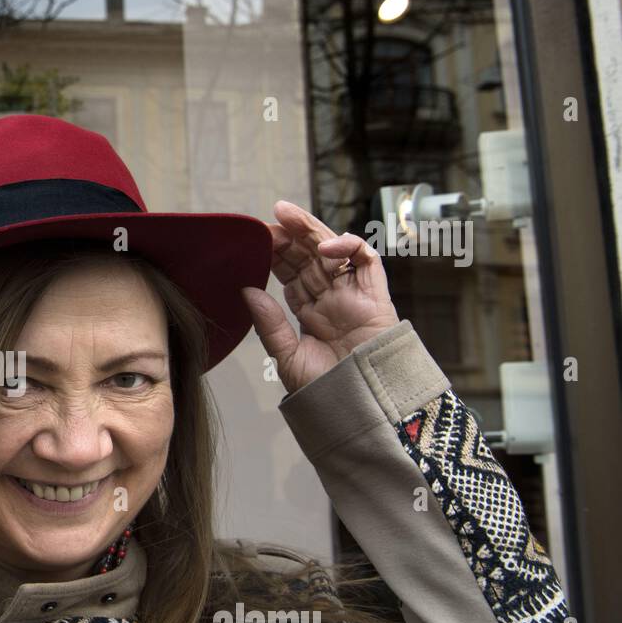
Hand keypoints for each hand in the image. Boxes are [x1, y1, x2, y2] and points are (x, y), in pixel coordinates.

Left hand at [241, 200, 399, 392]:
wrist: (356, 406)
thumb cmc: (324, 388)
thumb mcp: (286, 355)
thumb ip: (269, 323)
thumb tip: (247, 290)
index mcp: (310, 311)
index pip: (292, 273)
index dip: (276, 255)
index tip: (255, 242)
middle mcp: (332, 299)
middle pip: (310, 257)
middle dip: (291, 236)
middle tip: (269, 220)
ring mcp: (353, 295)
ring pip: (334, 251)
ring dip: (311, 231)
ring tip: (287, 216)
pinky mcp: (375, 295)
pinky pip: (366, 260)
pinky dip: (348, 246)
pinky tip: (323, 247)